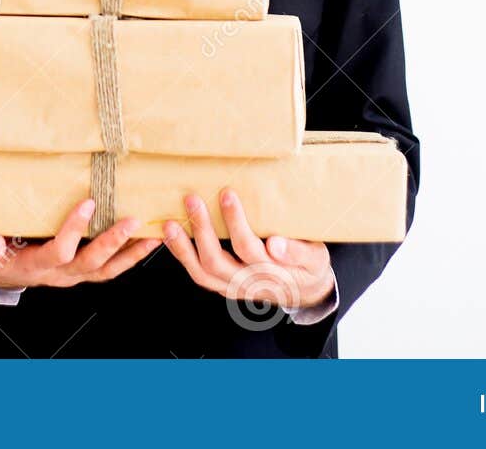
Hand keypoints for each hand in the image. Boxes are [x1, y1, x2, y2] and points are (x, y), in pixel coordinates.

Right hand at [0, 198, 161, 290]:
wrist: (1, 273)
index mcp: (36, 265)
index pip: (59, 250)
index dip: (74, 229)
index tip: (88, 202)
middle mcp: (60, 275)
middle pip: (90, 263)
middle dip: (113, 242)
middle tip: (133, 220)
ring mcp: (74, 276)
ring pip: (107, 270)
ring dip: (132, 254)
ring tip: (154, 236)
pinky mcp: (83, 272)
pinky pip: (110, 269)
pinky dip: (131, 257)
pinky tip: (148, 242)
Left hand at [161, 187, 334, 311]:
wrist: (306, 292)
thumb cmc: (309, 266)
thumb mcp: (315, 257)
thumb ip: (298, 251)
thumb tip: (275, 244)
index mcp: (272, 273)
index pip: (248, 247)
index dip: (235, 222)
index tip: (227, 194)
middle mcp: (249, 283)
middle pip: (217, 261)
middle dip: (202, 229)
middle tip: (192, 199)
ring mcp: (234, 288)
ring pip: (202, 273)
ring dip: (183, 248)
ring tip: (169, 223)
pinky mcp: (224, 288)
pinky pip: (199, 276)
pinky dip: (183, 257)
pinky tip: (171, 238)